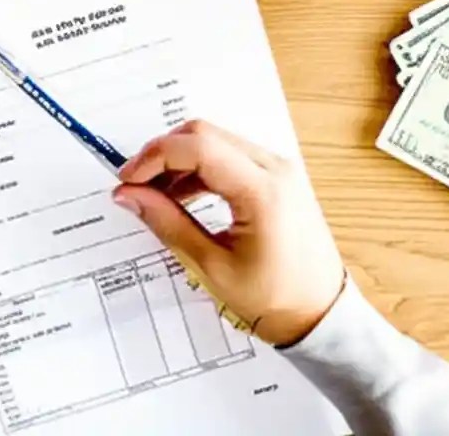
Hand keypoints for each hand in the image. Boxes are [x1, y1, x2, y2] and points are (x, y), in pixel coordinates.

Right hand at [114, 120, 345, 345]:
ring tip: (155, 196)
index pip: (196, 147)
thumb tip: (129, 195)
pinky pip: (231, 157)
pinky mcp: (278, 178)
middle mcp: (275, 169)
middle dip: (163, 154)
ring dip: (180, 161)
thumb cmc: (275, 298)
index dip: (154, 157)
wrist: (321, 313)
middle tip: (136, 186)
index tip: (127, 180)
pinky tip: (182, 197)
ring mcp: (280, 170)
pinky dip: (200, 169)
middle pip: (204, 134)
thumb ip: (167, 223)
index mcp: (262, 190)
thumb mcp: (212, 265)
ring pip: (216, 142)